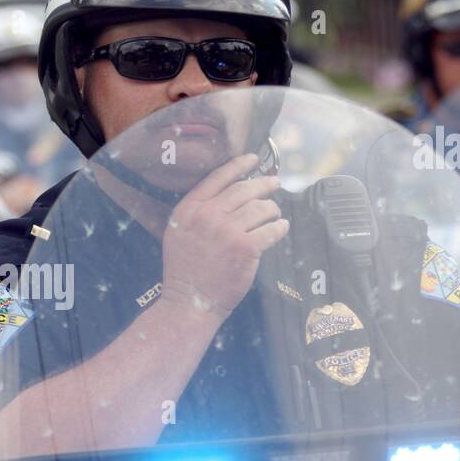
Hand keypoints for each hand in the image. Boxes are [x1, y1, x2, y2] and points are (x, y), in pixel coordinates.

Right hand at [161, 154, 288, 317]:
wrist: (189, 301)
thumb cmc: (184, 270)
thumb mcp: (178, 233)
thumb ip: (197, 212)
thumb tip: (227, 194)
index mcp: (190, 209)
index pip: (219, 178)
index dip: (239, 165)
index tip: (253, 159)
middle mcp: (208, 215)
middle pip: (244, 189)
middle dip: (264, 184)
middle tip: (274, 183)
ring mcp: (228, 231)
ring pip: (261, 208)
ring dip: (272, 209)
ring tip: (275, 213)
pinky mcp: (246, 248)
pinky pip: (271, 229)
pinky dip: (280, 227)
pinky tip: (281, 228)